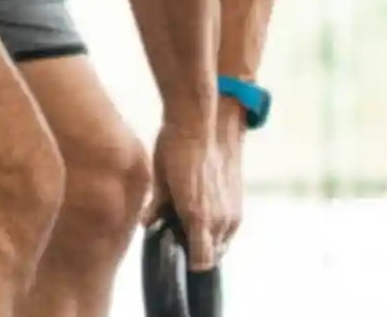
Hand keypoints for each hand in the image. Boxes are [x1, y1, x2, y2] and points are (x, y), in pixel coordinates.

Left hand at [142, 120, 243, 270]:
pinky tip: (201, 212)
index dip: (188, 265)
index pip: (201, 261)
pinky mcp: (237, 200)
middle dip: (195, 251)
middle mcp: (220, 218)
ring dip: (207, 240)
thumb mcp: (160, 181)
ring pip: (221, 241)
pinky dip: (216, 226)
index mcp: (198, 217)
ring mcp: (232, 210)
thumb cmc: (174, 149)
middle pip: (212, 255)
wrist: (201, 122)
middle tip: (177, 239)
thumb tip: (149, 224)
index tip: (175, 259)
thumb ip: (157, 208)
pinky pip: (229, 226)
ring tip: (187, 225)